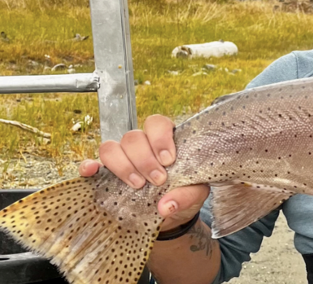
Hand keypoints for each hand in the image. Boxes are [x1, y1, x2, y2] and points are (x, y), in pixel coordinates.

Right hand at [79, 114, 209, 231]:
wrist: (171, 217)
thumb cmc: (184, 195)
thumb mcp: (195, 196)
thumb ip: (186, 196)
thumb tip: (166, 206)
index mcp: (164, 140)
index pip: (157, 123)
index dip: (160, 138)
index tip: (168, 160)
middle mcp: (141, 145)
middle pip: (133, 137)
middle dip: (144, 159)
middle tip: (157, 180)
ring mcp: (121, 158)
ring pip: (111, 147)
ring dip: (123, 165)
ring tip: (137, 185)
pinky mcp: (104, 175)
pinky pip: (90, 163)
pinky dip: (89, 166)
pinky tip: (92, 172)